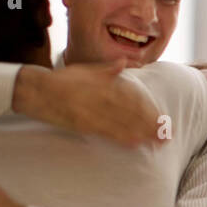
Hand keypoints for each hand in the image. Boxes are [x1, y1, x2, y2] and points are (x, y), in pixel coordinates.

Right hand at [12, 60, 162, 146]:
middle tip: (167, 134)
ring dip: (142, 133)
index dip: (149, 108)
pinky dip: (122, 137)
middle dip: (151, 124)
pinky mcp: (85, 125)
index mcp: (105, 84)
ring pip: (123, 124)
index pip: (133, 97)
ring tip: (157, 142)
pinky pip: (107, 132)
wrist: (39, 90)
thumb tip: (125, 62)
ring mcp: (94, 112)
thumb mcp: (87, 69)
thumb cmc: (64, 79)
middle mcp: (103, 97)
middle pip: (132, 112)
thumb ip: (108, 69)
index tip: (161, 116)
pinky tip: (136, 143)